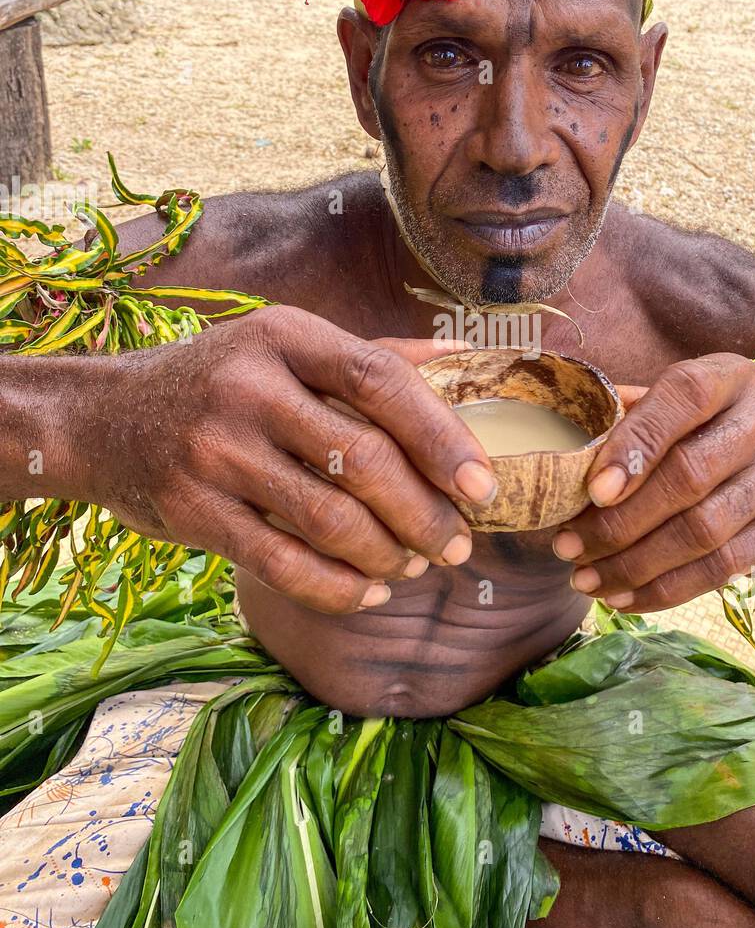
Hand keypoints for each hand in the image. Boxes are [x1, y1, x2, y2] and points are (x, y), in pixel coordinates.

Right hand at [80, 307, 494, 613]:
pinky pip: (282, 563)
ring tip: (417, 567)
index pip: (382, 380)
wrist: (99, 419)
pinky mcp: (193, 511)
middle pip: (364, 459)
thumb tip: (468, 355)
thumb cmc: (218, 381)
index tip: (481, 485)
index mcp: (285, 336)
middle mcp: (249, 388)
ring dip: (388, 554)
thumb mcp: (284, 346)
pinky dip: (337, 587)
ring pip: (328, 519)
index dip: (442, 435)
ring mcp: (215, 451)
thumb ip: (372, 354)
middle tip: (456, 544)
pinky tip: (368, 592)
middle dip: (425, 513)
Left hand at [552, 354, 754, 610]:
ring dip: (635, 563)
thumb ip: (626, 424)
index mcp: (730, 377)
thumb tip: (567, 451)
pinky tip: (626, 599)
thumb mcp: (672, 421)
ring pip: (704, 529)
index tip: (593, 490)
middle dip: (619, 521)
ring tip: (588, 580)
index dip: (636, 443)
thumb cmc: (706, 445)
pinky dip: (667, 589)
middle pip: (689, 474)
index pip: (684, 397)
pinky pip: (725, 567)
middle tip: (568, 548)